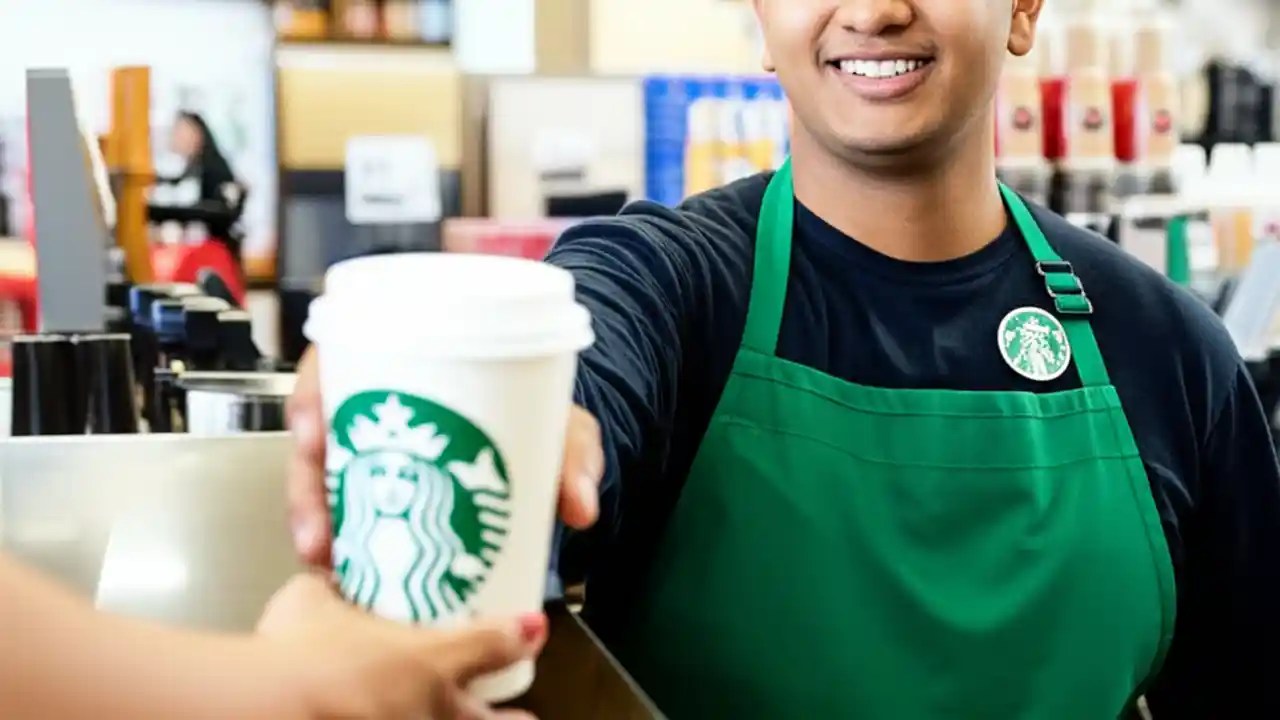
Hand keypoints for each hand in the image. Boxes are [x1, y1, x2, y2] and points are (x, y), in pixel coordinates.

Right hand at [258, 573, 545, 718]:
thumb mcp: (309, 603)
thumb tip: (324, 580)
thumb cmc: (292, 657)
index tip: (530, 628)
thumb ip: (328, 591)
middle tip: (516, 712)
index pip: (500, 643)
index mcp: (431, 661)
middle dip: (515, 717)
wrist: (266, 708)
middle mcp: (436, 712)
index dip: (521, 635)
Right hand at [286, 347, 604, 566]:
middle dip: (306, 479)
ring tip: (323, 555)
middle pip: (314, 425)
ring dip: (314, 516)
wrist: (545, 440)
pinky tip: (334, 562)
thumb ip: (574, 456)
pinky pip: (338, 503)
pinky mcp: (373, 480)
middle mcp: (378, 395)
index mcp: (408, 353)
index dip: (311, 393)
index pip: (335, 356)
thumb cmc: (539, 416)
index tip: (310, 434)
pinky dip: (335, 533)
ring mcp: (370, 440)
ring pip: (318, 472)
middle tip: (319, 527)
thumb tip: (580, 504)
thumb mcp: (560, 425)